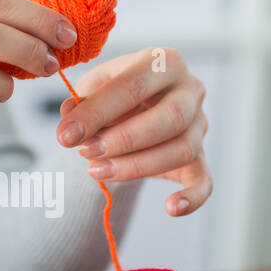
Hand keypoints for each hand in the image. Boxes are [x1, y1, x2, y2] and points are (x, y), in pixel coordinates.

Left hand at [56, 48, 211, 215]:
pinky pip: (205, 182)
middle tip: (86, 153)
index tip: (66, 135)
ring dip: (137, 166)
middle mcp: (190, 90)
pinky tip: (171, 208)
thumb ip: (80, 101)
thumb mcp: (93, 88)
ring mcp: (199, 126)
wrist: (133, 109)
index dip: (97, 112)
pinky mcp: (200, 159)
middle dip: (124, 139)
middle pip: (170, 117)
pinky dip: (192, 198)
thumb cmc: (114, 95)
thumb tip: (70, 118)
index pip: (133, 85)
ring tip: (98, 172)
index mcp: (164, 62)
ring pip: (182, 149)